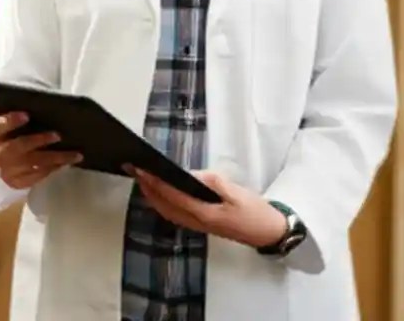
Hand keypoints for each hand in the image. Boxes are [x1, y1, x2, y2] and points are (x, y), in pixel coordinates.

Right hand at [0, 110, 82, 189]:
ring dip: (55, 159)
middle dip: (38, 141)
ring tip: (75, 154)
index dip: (11, 121)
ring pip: (32, 164)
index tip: (27, 115)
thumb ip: (12, 111)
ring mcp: (4, 172)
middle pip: (18, 148)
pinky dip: (52, 169)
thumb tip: (40, 103)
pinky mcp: (14, 182)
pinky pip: (36, 177)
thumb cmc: (1, 131)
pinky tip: (65, 163)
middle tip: (58, 135)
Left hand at [125, 165, 288, 248]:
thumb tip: (191, 175)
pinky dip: (163, 203)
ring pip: (167, 211)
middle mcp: (196, 222)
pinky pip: (175, 215)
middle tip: (134, 171)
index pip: (171, 196)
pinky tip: (160, 195)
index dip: (154, 183)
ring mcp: (197, 226)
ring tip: (142, 180)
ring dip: (152, 196)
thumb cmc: (255, 211)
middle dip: (147, 189)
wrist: (269, 232)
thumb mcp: (236, 192)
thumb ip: (212, 182)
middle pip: (164, 205)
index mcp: (204, 213)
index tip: (141, 169)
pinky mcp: (201, 225)